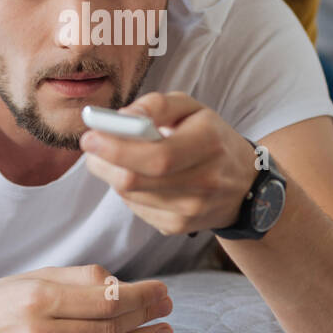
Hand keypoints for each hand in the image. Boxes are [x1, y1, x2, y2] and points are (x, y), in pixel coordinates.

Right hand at [0, 264, 173, 332]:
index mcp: (39, 300)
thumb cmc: (0, 300)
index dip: (141, 296)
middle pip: (109, 328)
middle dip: (145, 317)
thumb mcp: (36, 276)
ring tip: (160, 332)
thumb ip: (80, 278)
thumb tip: (126, 286)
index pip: (107, 300)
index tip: (162, 289)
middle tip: (167, 309)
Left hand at [80, 91, 258, 235]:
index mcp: (209, 143)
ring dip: (113, 173)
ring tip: (121, 157)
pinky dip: (129, 190)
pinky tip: (142, 177)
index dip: (117, 149)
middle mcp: (204, 181)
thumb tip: (121, 118)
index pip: (157, 156)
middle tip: (91, 144)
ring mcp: (191, 210)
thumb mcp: (191, 109)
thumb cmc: (210, 137)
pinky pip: (136, 207)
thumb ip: (156, 106)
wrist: (243, 185)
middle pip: (134, 180)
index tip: (90, 136)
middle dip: (102, 161)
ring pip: (129, 194)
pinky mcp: (178, 227)